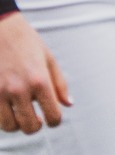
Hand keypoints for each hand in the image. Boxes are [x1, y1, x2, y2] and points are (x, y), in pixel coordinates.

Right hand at [0, 13, 68, 133]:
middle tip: (36, 118)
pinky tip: (7, 108)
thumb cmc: (27, 42)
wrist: (0, 28)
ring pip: (9, 126)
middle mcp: (19, 89)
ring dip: (16, 124)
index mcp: (40, 80)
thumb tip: (68, 104)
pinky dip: (2, 117)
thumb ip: (60, 84)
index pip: (52, 116)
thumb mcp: (48, 59)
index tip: (52, 119)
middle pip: (30, 127)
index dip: (55, 122)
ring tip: (20, 114)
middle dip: (35, 126)